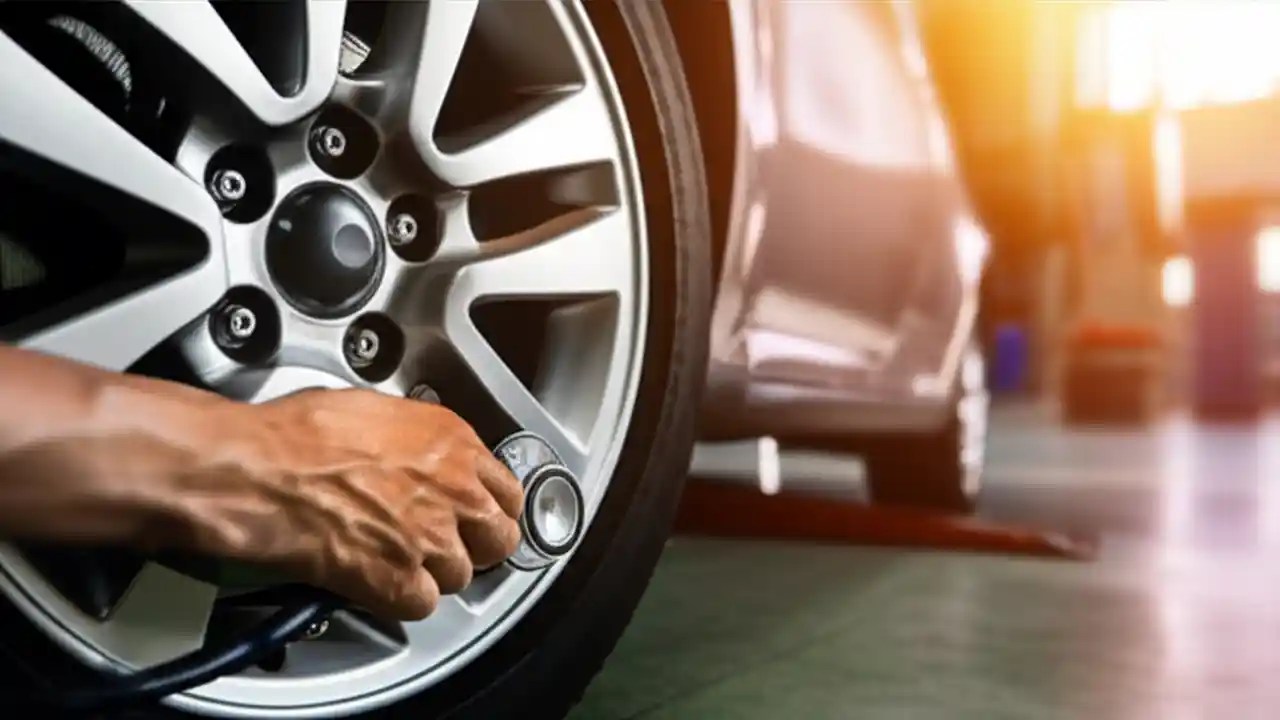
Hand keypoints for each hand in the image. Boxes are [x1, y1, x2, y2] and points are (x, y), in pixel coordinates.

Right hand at [173, 388, 523, 619]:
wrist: (261, 469)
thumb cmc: (298, 434)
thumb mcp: (376, 411)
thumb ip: (415, 442)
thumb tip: (414, 454)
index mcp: (453, 443)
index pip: (508, 491)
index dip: (491, 509)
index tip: (479, 516)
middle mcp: (454, 490)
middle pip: (499, 539)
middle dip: (475, 546)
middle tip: (445, 545)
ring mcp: (431, 538)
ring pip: (460, 575)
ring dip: (431, 574)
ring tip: (394, 560)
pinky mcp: (400, 580)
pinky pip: (422, 604)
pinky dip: (399, 600)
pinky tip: (375, 580)